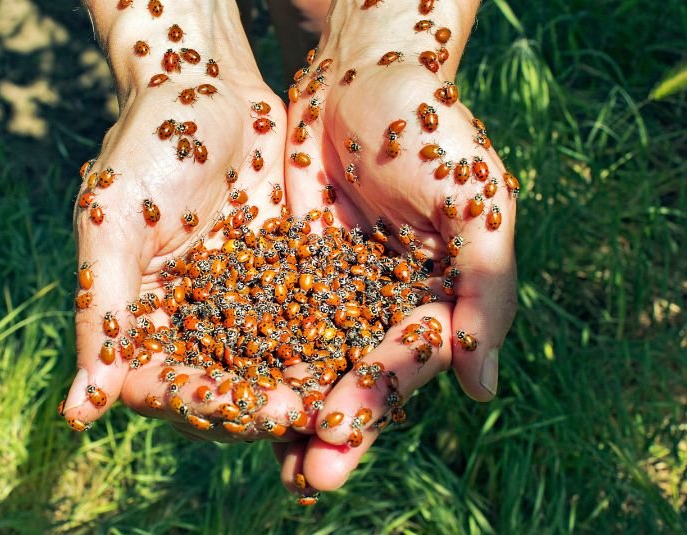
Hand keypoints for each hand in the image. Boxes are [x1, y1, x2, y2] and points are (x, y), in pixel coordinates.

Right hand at [62, 0, 309, 442]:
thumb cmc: (146, 145)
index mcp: (140, 322)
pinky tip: (365, 351)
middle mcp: (192, 325)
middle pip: (226, 389)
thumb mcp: (114, 222)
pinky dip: (334, 340)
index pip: (166, 388)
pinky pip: (311, 319)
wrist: (210, 89)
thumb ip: (102, 312)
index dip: (205, 406)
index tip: (247, 412)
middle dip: (266, 406)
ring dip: (305, 387)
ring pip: (273, 365)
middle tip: (312, 415)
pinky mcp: (288, 279)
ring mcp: (243, 305)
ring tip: (344, 398)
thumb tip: (76, 414)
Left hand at [278, 0, 517, 492]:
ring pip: (314, 363)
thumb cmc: (433, 130)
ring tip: (274, 463)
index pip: (408, 362)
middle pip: (361, 378)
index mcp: (438, 301)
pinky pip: (272, 322)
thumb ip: (486, 288)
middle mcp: (386, 308)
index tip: (341, 431)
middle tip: (310, 477)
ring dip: (294, 413)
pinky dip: (256, 359)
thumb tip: (483, 388)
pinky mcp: (290, 273)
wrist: (363, 76)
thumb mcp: (475, 202)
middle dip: (337, 427)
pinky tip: (232, 394)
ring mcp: (337, 294)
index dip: (378, 398)